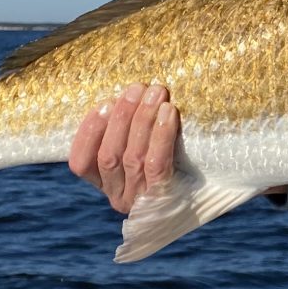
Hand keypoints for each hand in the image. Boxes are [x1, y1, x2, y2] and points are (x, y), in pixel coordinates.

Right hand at [68, 83, 179, 213]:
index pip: (81, 163)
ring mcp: (140, 200)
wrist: (206, 195)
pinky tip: (168, 111)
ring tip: (155, 93)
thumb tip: (128, 95)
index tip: (104, 103)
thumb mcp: (141, 152)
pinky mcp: (164, 198)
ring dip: (142, 119)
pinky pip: (158, 164)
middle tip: (136, 88)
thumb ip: (128, 132)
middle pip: (109, 156)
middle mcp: (117, 197)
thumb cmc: (172, 164)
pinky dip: (161, 134)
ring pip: (133, 157)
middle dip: (121, 116)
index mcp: (104, 185)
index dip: (88, 131)